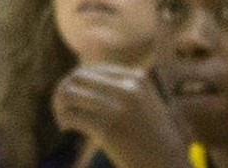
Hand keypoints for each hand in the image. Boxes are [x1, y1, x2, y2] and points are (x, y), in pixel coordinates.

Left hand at [52, 64, 191, 167]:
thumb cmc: (157, 141)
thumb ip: (126, 89)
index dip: (78, 82)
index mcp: (138, 79)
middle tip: (61, 108)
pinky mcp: (108, 128)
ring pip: (70, 93)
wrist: (168, 166)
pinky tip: (67, 129)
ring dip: (60, 105)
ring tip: (63, 119)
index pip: (94, 70)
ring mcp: (118, 108)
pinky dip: (64, 121)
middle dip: (64, 90)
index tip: (74, 97)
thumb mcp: (149, 105)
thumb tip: (86, 78)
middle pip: (78, 77)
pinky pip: (72, 116)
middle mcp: (128, 88)